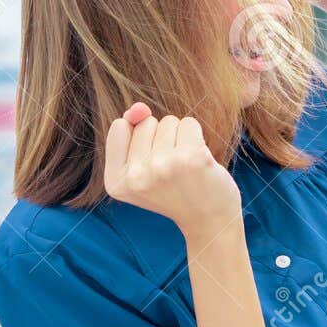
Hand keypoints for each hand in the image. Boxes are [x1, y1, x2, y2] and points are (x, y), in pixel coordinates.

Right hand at [103, 103, 240, 239]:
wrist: (210, 219)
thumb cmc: (176, 190)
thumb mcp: (141, 167)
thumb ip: (131, 131)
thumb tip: (139, 107)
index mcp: (115, 182)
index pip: (120, 127)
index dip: (140, 138)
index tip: (152, 166)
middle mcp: (136, 176)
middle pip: (146, 123)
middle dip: (161, 137)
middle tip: (172, 170)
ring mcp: (163, 166)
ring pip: (168, 121)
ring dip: (180, 138)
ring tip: (185, 166)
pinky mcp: (191, 158)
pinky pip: (189, 123)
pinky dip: (196, 136)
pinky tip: (199, 160)